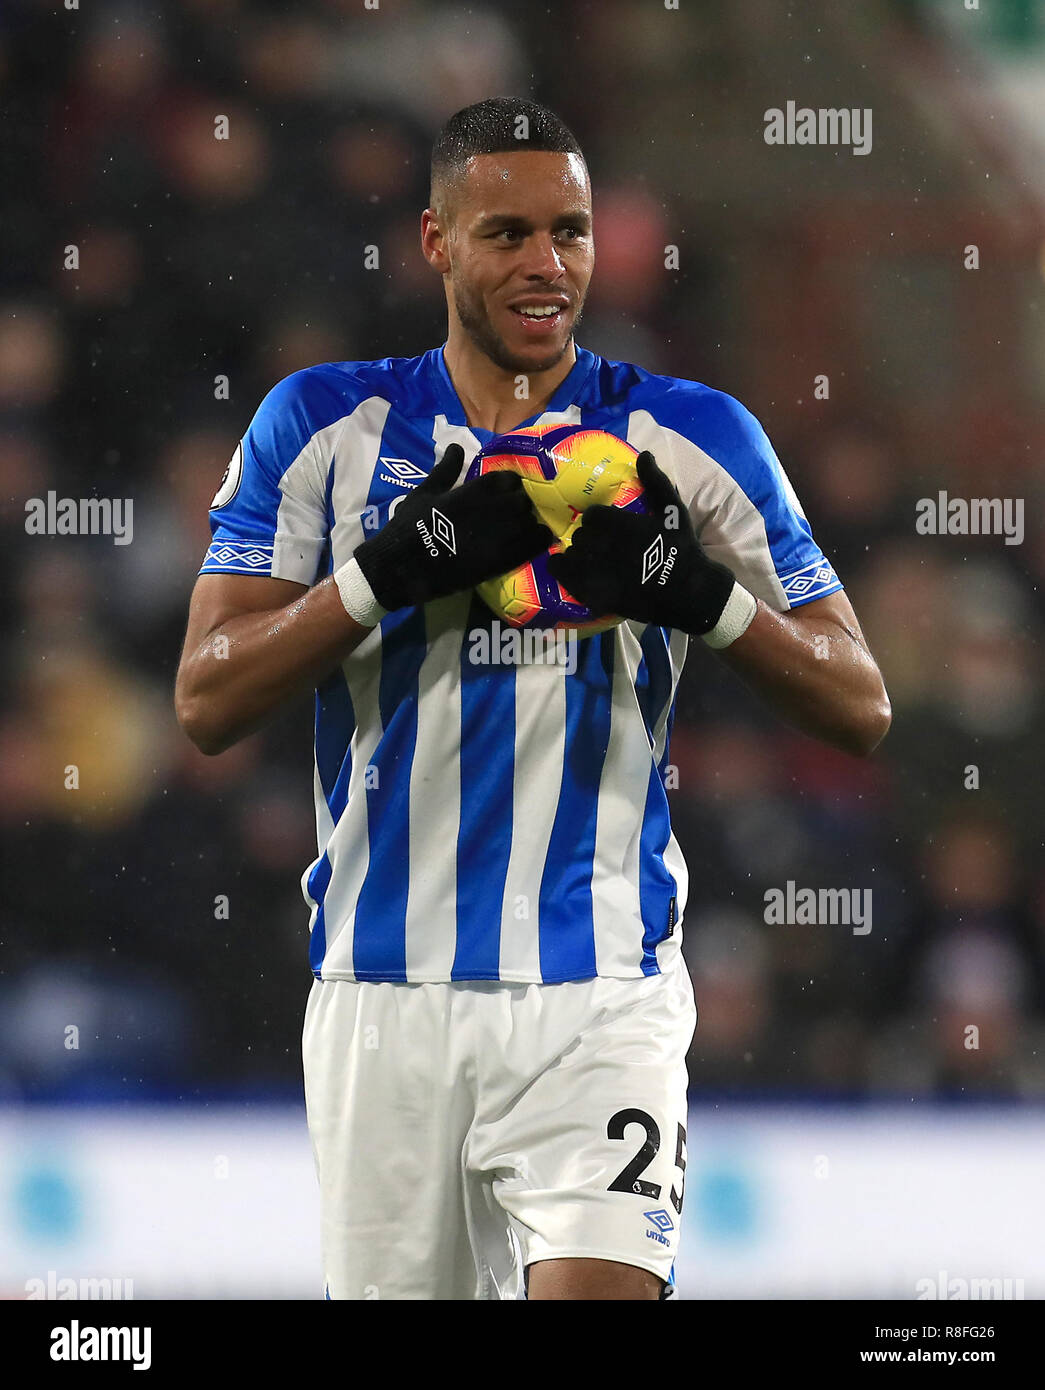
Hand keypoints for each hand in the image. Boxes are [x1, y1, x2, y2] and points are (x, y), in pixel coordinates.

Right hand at [354, 444, 552, 610]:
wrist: (402, 567)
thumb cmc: (409, 526)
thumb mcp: (424, 492)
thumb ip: (445, 470)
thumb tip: (456, 446)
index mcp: (473, 491)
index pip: (506, 479)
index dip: (509, 483)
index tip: (507, 488)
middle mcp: (492, 511)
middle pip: (521, 499)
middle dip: (520, 501)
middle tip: (516, 508)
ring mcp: (499, 538)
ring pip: (529, 521)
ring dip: (529, 520)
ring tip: (525, 524)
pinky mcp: (501, 562)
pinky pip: (531, 547)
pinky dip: (539, 540)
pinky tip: (542, 538)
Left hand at [546, 451, 737, 634]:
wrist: (689, 592)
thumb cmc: (682, 549)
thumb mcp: (674, 512)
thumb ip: (656, 483)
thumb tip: (644, 454)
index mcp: (623, 526)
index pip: (593, 516)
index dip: (597, 519)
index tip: (604, 525)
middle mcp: (607, 548)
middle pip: (582, 535)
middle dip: (588, 537)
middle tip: (599, 543)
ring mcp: (600, 573)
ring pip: (572, 555)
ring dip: (577, 554)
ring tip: (587, 558)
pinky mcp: (596, 594)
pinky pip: (566, 578)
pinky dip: (563, 571)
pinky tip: (569, 570)